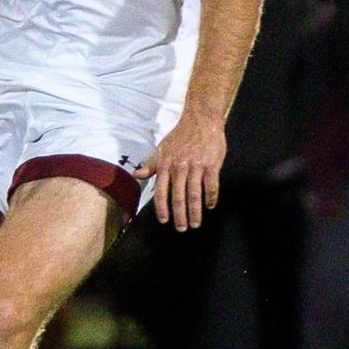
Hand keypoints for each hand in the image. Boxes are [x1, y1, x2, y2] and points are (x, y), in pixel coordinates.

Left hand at [134, 113, 225, 231]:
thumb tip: (137, 175)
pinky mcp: (212, 164)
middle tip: (181, 229)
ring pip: (194, 194)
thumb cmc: (180, 136)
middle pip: (178, 197)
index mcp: (166, 165)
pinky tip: (210, 206)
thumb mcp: (162, 149)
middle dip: (179, 216)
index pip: (161, 192)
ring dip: (195, 212)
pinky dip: (211, 197)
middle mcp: (179, 167)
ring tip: (196, 224)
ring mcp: (196, 166)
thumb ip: (151, 165)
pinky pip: (211, 185)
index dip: (162, 208)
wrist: (201, 119)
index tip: (164, 221)